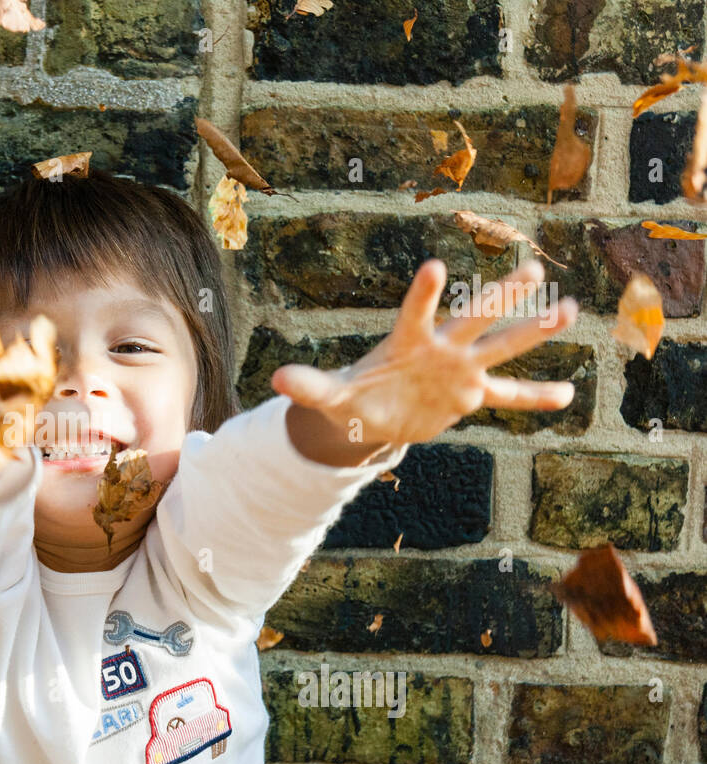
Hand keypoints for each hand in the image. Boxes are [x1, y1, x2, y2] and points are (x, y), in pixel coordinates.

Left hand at [273, 258, 577, 451]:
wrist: (375, 412)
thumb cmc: (353, 394)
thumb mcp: (330, 396)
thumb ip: (309, 386)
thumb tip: (277, 380)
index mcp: (406, 342)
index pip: (416, 312)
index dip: (424, 293)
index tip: (434, 267)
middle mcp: (441, 349)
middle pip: (474, 318)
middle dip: (501, 296)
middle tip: (532, 266)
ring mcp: (461, 370)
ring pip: (503, 347)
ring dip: (535, 330)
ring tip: (570, 309)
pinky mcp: (471, 395)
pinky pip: (509, 397)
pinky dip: (536, 398)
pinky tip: (571, 396)